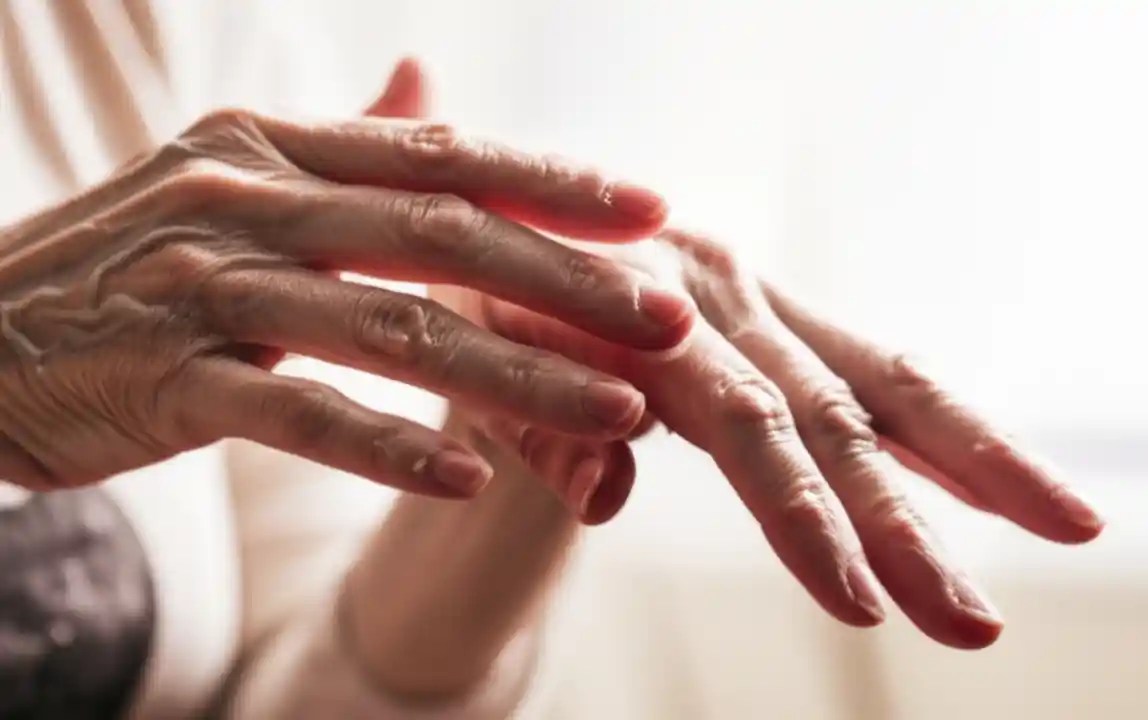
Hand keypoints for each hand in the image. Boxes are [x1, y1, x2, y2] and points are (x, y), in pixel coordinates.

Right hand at [0, 62, 696, 493]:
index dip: (553, 182)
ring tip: (617, 411)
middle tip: (667, 317)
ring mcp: (204, 285)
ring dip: (516, 375)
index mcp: (274, 143)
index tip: (653, 212)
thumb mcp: (232, 180)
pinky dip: (387, 448)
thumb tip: (429, 88)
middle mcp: (246, 196)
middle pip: (439, 234)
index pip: (441, 156)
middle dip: (566, 279)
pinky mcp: (167, 378)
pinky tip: (469, 481)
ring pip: (390, 330)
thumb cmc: (132, 265)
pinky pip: (297, 414)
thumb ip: (342, 146)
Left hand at [449, 230, 1104, 648]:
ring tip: (1075, 524)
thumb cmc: (473, 292)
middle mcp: (729, 296)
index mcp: (654, 307)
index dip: (803, 512)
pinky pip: (877, 368)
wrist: (490, 214)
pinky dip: (945, 427)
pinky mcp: (782, 313)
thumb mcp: (475, 353)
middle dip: (912, 524)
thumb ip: (539, 426)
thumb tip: (611, 494)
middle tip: (976, 622)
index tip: (858, 599)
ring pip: (889, 381)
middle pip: (838, 417)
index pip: (748, 424)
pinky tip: (1005, 480)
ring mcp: (765, 302)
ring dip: (982, 460)